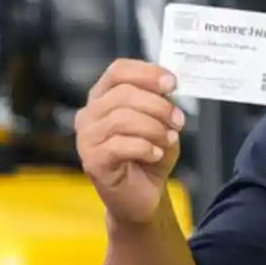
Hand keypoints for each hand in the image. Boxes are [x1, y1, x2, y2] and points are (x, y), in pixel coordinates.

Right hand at [75, 59, 185, 225]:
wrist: (144, 194)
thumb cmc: (150, 154)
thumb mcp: (162, 122)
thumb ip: (161, 101)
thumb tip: (168, 86)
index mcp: (104, 96)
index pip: (119, 70)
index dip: (147, 72)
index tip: (173, 84)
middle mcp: (90, 113)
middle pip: (124, 93)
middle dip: (158, 106)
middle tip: (178, 121)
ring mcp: (87, 138)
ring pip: (122, 118)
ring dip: (154, 128)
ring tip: (169, 140)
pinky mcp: (92, 161)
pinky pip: (119, 145)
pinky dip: (145, 147)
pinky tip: (155, 154)